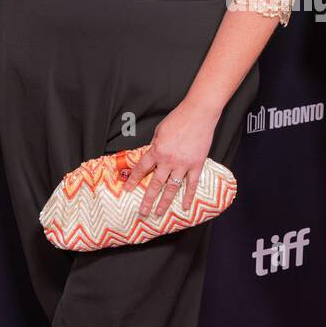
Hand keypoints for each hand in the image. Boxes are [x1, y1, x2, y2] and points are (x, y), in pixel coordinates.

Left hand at [122, 98, 219, 218]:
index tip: (127, 190)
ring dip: (164, 202)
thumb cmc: (178, 119)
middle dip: (147, 199)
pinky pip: (192, 184)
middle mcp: (168, 160)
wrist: (198, 113)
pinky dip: (189, 196)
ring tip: (158, 213)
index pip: (142, 169)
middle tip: (142, 212)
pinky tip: (186, 207)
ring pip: (172, 188)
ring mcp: (183, 164)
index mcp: (156, 150)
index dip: (133, 180)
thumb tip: (150, 156)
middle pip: (155, 184)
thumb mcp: (159, 131)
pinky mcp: (196, 165)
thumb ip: (154, 145)